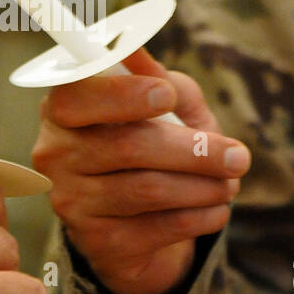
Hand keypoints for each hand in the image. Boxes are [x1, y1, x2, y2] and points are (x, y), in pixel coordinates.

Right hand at [32, 49, 250, 293]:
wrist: (134, 222)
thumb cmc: (150, 145)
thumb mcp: (164, 108)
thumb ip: (163, 80)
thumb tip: (143, 52)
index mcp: (63, 108)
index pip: (77, 95)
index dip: (123, 94)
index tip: (167, 95)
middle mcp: (55, 152)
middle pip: (127, 146)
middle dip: (193, 151)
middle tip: (238, 157)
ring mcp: (70, 200)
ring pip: (147, 189)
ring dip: (203, 187)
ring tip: (231, 184)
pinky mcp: (94, 241)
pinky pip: (156, 228)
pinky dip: (198, 217)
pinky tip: (216, 210)